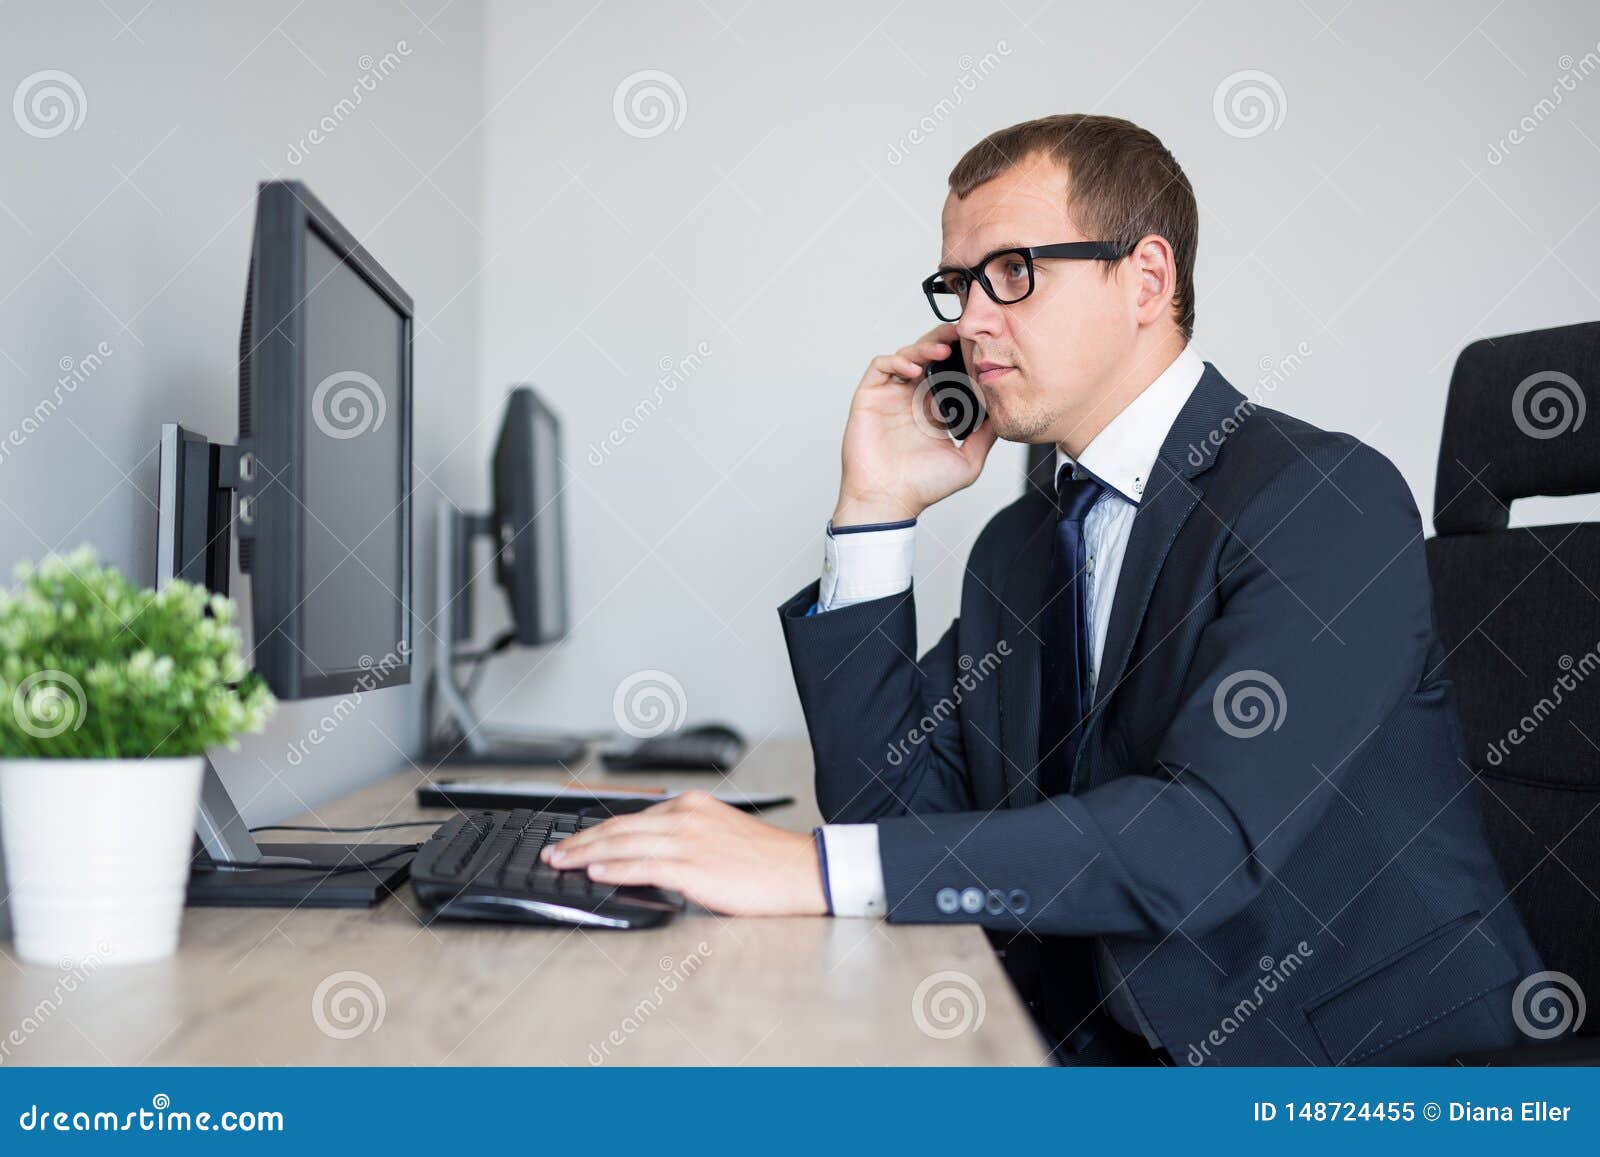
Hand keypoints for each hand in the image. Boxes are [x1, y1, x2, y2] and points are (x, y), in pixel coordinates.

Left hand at [541, 791, 827, 916]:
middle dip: (580, 841)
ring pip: (622, 844)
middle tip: (553, 852)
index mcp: (691, 805)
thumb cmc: (764, 860)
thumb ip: (683, 838)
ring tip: (561, 863)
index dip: (597, 831)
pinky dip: (613, 868)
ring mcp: (687, 840)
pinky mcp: (692, 867)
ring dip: (585, 855)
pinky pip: (642, 866)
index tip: (574, 840)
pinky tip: (594, 872)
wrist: (800, 871)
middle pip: (619, 827)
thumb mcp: (720, 834)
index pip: (632, 817)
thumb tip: (645, 853)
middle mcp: (685, 816)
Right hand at [832, 322, 999, 526]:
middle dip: (943, 339)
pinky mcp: (869, 397)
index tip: (978, 347)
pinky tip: (914, 369)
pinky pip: (880, 366)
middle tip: (962, 331)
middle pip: (926, 355)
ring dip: (923, 347)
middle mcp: (910, 398)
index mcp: (932, 409)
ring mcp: (889, 396)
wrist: (889, 500)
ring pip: (905, 355)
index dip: (960, 356)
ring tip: (941, 350)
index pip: (947, 371)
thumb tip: (1004, 415)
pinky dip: (896, 360)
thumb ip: (985, 436)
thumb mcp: (968, 461)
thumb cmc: (922, 487)